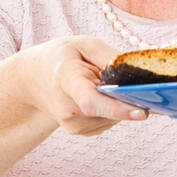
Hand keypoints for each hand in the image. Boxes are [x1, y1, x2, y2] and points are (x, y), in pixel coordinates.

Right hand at [17, 36, 147, 134]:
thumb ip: (110, 57)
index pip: (92, 102)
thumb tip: (140, 72)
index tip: (142, 112)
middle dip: (127, 97)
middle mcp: (69, 110)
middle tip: (127, 79)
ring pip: (115, 116)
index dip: (118, 109)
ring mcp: (74, 125)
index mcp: (67, 82)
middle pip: (110, 110)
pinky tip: (99, 94)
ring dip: (119, 100)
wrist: (35, 78)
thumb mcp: (84, 45)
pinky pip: (111, 120)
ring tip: (102, 83)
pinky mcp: (82, 132)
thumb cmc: (63, 58)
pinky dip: (113, 107)